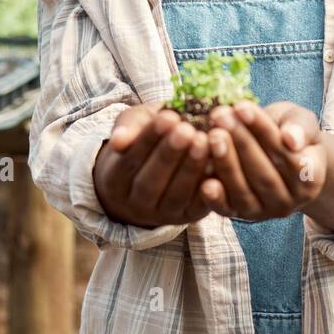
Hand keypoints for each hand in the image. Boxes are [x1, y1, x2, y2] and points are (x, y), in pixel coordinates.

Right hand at [91, 101, 211, 227]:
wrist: (157, 165)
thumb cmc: (145, 137)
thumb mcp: (133, 126)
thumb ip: (128, 130)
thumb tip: (119, 140)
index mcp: (114, 181)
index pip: (129, 161)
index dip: (148, 139)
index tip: (168, 117)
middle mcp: (135, 204)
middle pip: (150, 183)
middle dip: (170, 155)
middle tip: (187, 130)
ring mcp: (162, 214)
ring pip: (175, 195)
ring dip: (191, 169)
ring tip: (204, 141)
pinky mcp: (187, 217)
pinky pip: (198, 205)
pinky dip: (209, 185)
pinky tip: (218, 161)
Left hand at [200, 101, 326, 221]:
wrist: (275, 153)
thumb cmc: (288, 131)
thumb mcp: (299, 121)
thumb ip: (300, 128)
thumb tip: (291, 139)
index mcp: (311, 178)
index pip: (287, 155)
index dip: (263, 131)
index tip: (242, 107)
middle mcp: (290, 202)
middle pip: (264, 175)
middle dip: (240, 143)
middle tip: (220, 116)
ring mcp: (264, 212)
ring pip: (244, 192)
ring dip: (226, 163)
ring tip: (211, 134)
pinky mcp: (240, 216)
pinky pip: (227, 209)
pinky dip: (215, 198)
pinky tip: (204, 180)